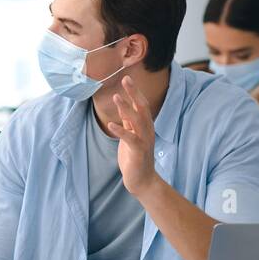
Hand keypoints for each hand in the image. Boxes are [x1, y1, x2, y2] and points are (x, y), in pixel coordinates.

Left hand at [108, 75, 158, 195]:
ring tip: (116, 97)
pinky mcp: (138, 151)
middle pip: (142, 108)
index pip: (141, 105)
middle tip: (125, 79)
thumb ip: (129, 123)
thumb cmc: (135, 158)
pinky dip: (121, 130)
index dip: (134, 92)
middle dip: (134, 93)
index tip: (126, 78)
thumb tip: (123, 107)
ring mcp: (144, 141)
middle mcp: (147, 131)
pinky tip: (111, 124)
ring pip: (137, 120)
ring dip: (126, 108)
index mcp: (145, 126)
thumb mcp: (131, 136)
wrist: (142, 181)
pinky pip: (130, 138)